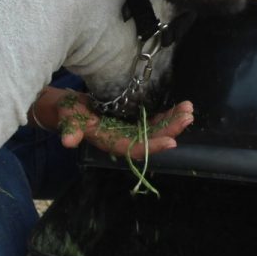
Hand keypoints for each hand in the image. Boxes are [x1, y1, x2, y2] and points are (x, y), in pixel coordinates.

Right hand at [35, 87, 195, 158]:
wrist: (68, 107)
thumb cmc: (67, 113)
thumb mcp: (67, 119)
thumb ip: (70, 129)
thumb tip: (68, 141)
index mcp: (111, 142)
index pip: (135, 149)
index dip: (153, 146)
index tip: (172, 141)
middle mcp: (125, 138)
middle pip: (152, 138)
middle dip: (171, 129)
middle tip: (188, 117)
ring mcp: (131, 129)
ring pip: (157, 129)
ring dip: (174, 121)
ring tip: (189, 109)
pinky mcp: (134, 119)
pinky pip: (155, 120)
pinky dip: (168, 114)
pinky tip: (182, 106)